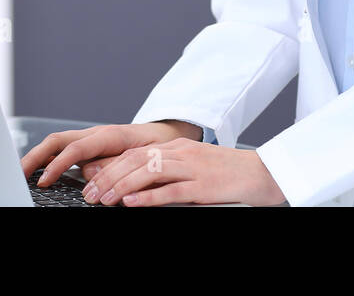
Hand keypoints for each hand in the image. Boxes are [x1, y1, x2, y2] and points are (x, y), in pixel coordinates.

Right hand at [20, 120, 194, 186]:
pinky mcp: (87, 147)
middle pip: (57, 140)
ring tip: (20, 174)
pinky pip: (62, 150)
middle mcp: (95, 134)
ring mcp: (89, 140)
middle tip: (18, 175)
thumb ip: (115, 164)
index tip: (44, 182)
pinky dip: (46, 159)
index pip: (75, 149)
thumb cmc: (155, 148)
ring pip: (55, 144)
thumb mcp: (143, 158)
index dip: (57, 165)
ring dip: (36, 157)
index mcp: (109, 135)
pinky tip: (36, 171)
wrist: (164, 138)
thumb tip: (87, 172)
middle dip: (35, 156)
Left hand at [82, 139, 285, 206]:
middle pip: (136, 160)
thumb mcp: (194, 166)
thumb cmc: (229, 173)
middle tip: (90, 193)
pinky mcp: (204, 186)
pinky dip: (148, 197)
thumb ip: (168, 171)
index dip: (110, 166)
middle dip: (108, 177)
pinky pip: (171, 190)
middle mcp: (182, 153)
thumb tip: (136, 185)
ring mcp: (193, 168)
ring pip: (149, 172)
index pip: (135, 153)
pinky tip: (132, 204)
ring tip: (104, 199)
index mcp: (178, 147)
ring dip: (121, 186)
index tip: (91, 181)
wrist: (263, 173)